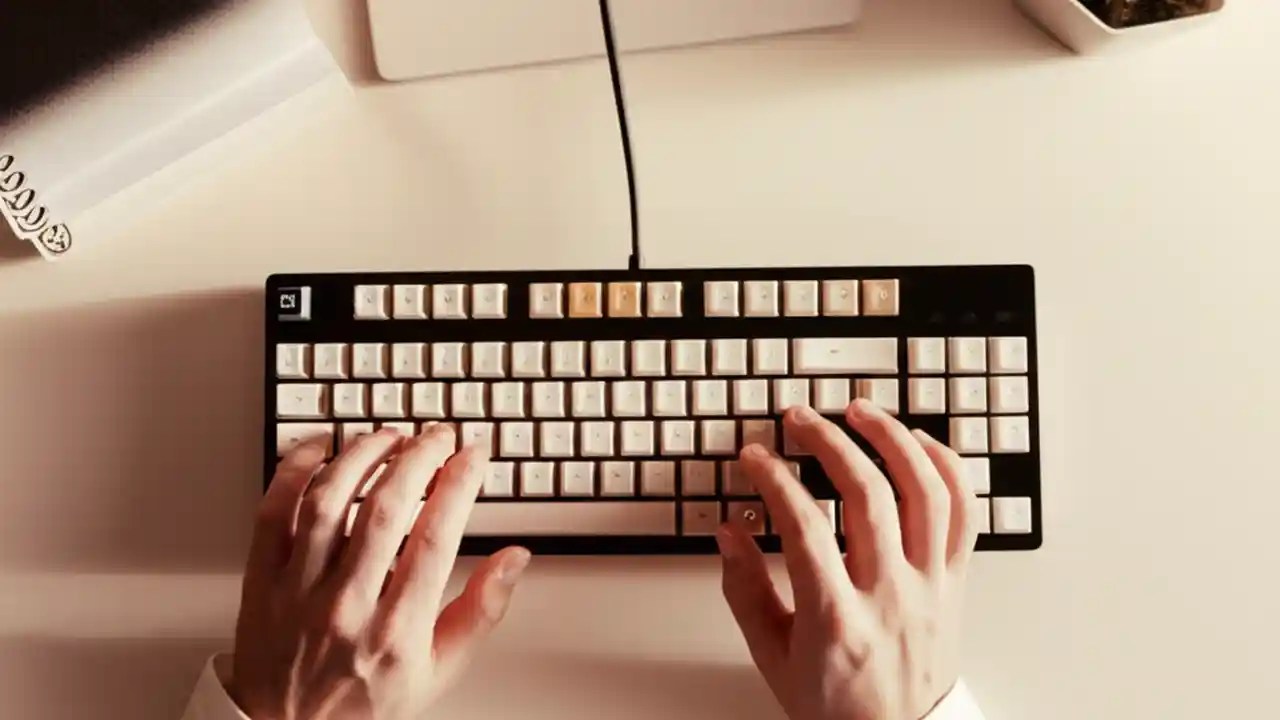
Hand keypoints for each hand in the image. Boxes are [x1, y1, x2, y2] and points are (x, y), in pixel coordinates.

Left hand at [228, 425, 530, 718]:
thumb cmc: (364, 704)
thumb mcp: (439, 670)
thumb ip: (480, 612)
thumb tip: (514, 559)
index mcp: (396, 630)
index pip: (435, 537)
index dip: (460, 484)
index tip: (473, 455)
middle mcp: (346, 606)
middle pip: (385, 508)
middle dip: (419, 457)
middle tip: (438, 437)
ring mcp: (297, 591)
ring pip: (329, 501)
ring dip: (363, 455)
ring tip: (389, 436)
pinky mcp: (260, 581)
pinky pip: (273, 512)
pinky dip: (295, 471)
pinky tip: (320, 449)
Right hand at [718, 400, 978, 719]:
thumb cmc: (837, 706)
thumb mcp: (773, 657)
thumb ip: (745, 591)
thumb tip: (729, 534)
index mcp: (837, 619)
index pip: (804, 528)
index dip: (775, 480)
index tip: (756, 458)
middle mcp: (891, 597)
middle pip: (867, 495)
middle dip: (828, 442)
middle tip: (800, 419)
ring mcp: (931, 587)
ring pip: (924, 492)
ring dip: (892, 439)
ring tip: (861, 412)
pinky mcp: (956, 583)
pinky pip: (965, 514)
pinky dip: (946, 468)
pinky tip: (919, 443)